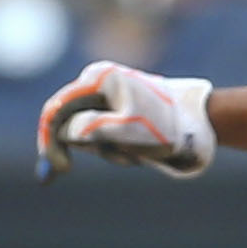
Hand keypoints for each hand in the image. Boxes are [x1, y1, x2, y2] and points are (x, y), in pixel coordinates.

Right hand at [36, 59, 214, 178]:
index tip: (60, 168)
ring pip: (85, 132)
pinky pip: (100, 135)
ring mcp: (104, 96)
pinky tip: (139, 150)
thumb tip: (66, 132)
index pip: (57, 108)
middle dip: (89, 146)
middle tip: (120, 157)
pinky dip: (115, 148)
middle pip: (68, 121)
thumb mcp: (129, 131)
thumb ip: (95, 129)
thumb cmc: (165, 125)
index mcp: (98, 79)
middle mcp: (96, 82)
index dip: (49, 139)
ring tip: (138, 151)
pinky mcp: (113, 111)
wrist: (197, 123)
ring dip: (106, 149)